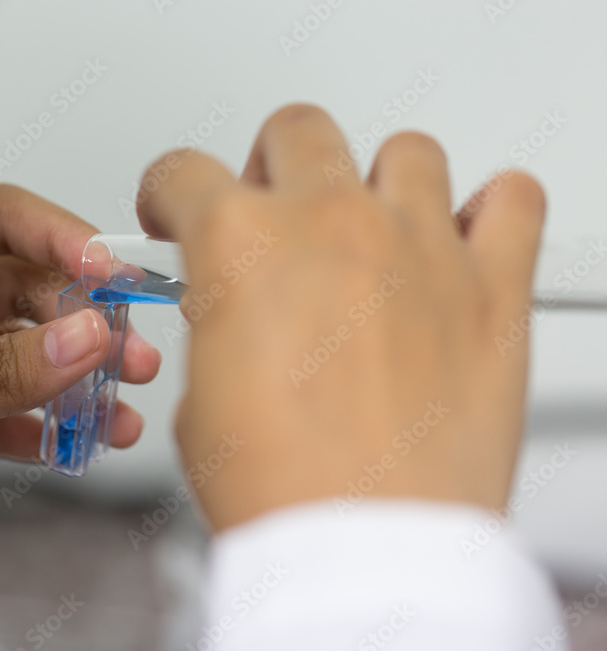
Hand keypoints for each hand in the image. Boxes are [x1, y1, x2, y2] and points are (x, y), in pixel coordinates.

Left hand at [0, 184, 160, 480]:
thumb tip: (79, 340)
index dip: (58, 235)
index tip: (112, 273)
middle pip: (14, 289)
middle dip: (78, 319)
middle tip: (129, 353)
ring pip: (12, 354)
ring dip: (69, 379)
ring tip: (119, 409)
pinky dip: (37, 427)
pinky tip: (75, 444)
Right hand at [137, 104, 544, 530]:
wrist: (367, 550)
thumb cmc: (284, 489)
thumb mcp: (201, 398)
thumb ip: (218, 328)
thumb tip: (235, 317)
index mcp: (241, 243)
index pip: (184, 171)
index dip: (170, 190)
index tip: (178, 205)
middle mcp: (331, 224)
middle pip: (296, 131)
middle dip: (271, 166)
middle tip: (273, 214)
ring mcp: (418, 245)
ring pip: (405, 151)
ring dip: (378, 183)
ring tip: (371, 233)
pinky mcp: (494, 285)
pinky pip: (512, 200)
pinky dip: (490, 210)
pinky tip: (464, 241)